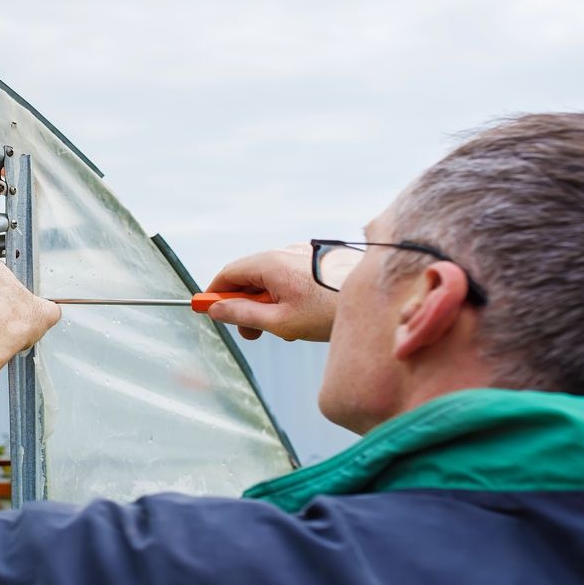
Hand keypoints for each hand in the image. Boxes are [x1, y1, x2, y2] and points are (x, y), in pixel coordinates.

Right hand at [205, 244, 337, 340]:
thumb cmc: (328, 313)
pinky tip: (298, 315)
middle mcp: (284, 251)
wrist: (377, 303)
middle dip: (242, 304)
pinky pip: (287, 275)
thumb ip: (243, 315)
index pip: (229, 273)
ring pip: (268, 277)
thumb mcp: (279, 322)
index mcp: (271, 263)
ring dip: (264, 302)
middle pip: (248, 275)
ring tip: (279, 328)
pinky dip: (282, 294)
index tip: (206, 310)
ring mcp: (301, 253)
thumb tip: (216, 310)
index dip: (214, 293)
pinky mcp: (316, 260)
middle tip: (248, 332)